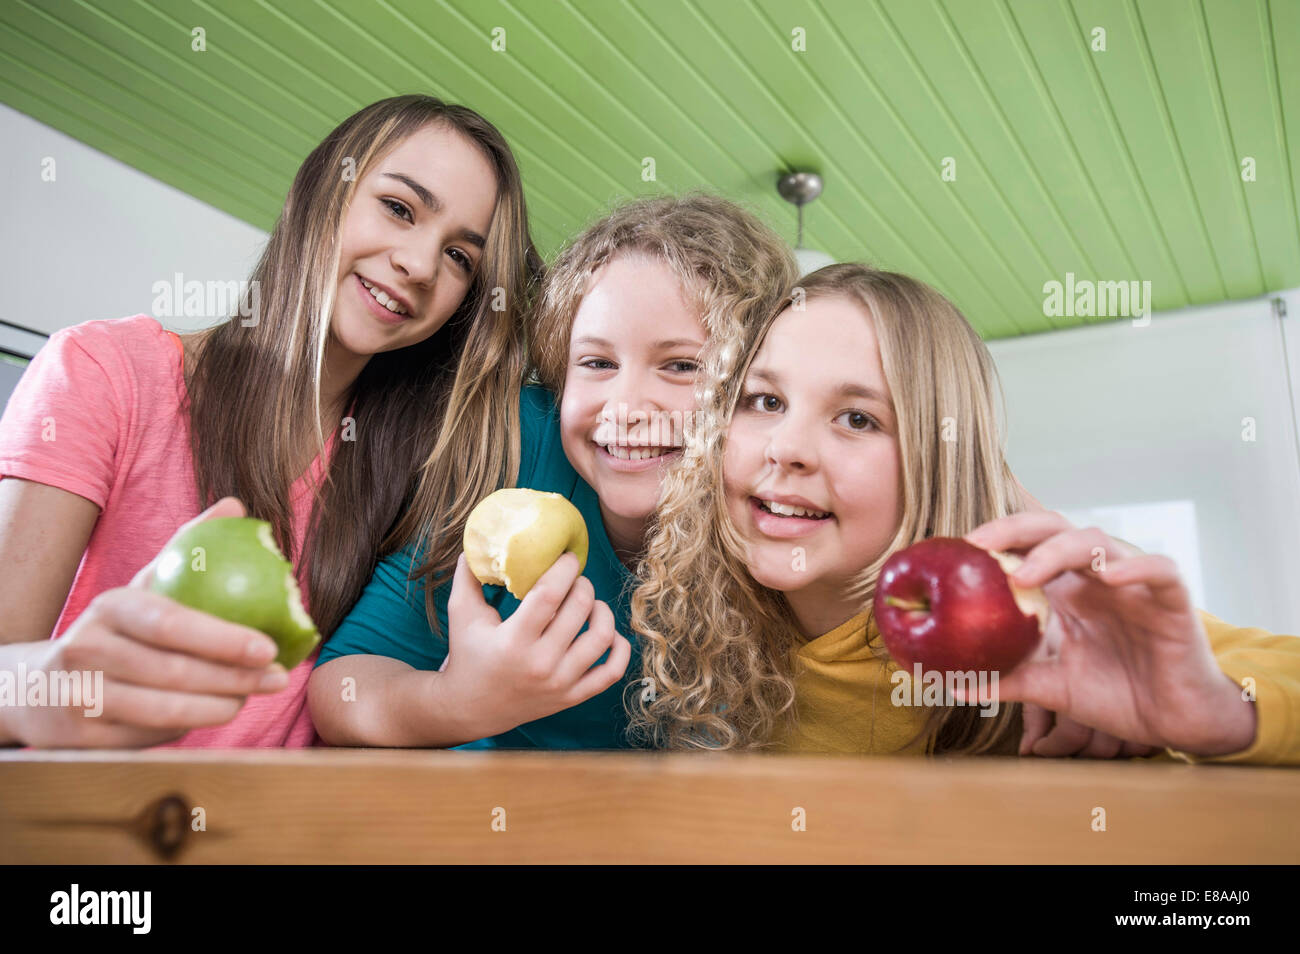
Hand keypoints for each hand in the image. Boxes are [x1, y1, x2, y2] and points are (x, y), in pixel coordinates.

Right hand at [12, 497, 289, 747]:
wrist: (39, 684)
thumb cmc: (116, 629)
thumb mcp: (143, 586)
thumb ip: (188, 548)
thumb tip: (234, 506)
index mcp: (110, 606)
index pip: (171, 623)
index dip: (223, 639)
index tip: (269, 648)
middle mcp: (88, 650)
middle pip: (175, 672)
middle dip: (236, 679)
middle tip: (278, 679)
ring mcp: (82, 698)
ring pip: (165, 712)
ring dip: (220, 706)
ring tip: (253, 695)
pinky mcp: (82, 740)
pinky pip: (150, 738)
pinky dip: (190, 728)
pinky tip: (215, 712)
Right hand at [439, 551, 631, 738]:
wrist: (470, 708)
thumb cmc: (467, 654)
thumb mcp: (461, 614)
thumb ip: (468, 576)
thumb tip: (476, 542)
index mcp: (513, 641)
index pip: (550, 594)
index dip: (565, 568)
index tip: (567, 555)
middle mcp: (540, 663)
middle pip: (579, 609)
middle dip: (582, 584)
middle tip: (574, 578)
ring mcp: (560, 683)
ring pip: (602, 637)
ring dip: (601, 611)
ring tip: (589, 603)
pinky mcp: (572, 697)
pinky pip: (612, 672)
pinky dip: (620, 649)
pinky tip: (608, 633)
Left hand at [961, 511, 1256, 757]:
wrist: (1176, 722)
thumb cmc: (1118, 696)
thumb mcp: (1053, 687)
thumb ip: (1008, 679)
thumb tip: (952, 685)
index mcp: (1067, 590)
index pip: (1027, 546)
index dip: (994, 540)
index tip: (957, 551)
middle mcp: (1097, 577)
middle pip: (1054, 529)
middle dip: (1014, 529)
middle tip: (979, 544)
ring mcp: (1135, 584)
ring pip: (1098, 541)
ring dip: (1057, 550)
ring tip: (1023, 574)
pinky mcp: (1174, 601)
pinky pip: (1160, 569)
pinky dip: (1136, 567)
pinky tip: (1111, 577)